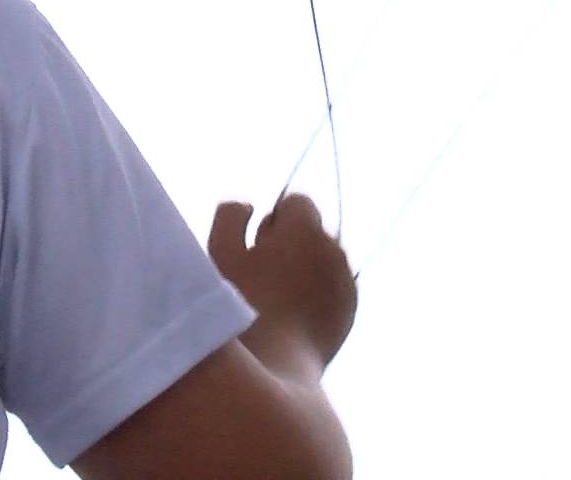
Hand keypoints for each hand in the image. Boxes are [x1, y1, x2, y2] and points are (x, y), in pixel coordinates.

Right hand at [207, 194, 357, 381]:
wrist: (271, 368)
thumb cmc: (238, 306)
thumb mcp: (220, 252)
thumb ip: (232, 216)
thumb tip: (248, 205)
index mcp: (307, 229)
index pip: (296, 202)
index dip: (272, 222)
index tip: (254, 248)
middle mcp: (335, 249)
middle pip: (313, 231)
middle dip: (291, 243)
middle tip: (261, 275)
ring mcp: (347, 281)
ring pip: (323, 260)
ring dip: (305, 268)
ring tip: (276, 299)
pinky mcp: (350, 310)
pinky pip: (332, 288)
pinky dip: (317, 294)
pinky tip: (292, 317)